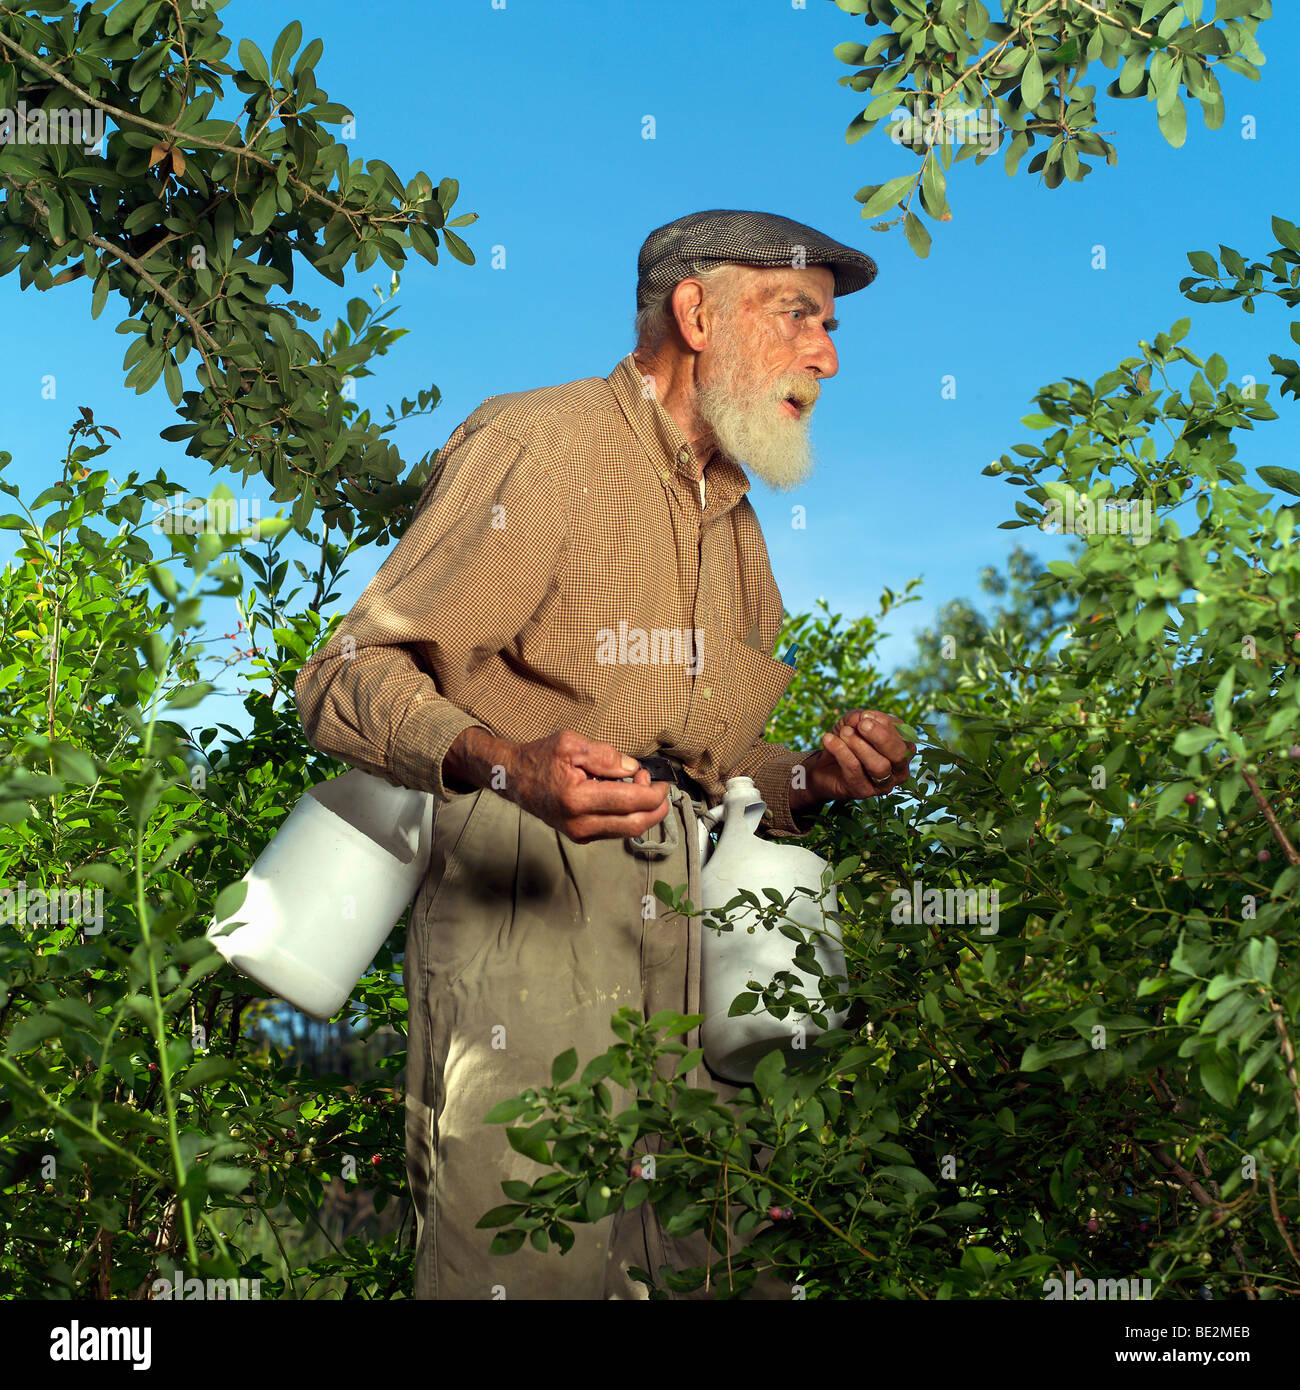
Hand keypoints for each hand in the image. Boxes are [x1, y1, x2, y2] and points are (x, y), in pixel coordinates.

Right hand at [451, 727, 670, 842]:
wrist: (513, 778)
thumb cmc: (541, 758)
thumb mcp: (572, 744)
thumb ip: (605, 756)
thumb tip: (633, 769)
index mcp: (578, 799)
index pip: (631, 802)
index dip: (654, 794)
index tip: (662, 782)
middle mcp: (580, 823)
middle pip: (635, 824)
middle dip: (656, 808)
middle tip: (659, 789)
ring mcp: (579, 833)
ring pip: (627, 830)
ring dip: (643, 812)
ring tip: (638, 787)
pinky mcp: (580, 836)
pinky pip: (615, 830)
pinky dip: (628, 816)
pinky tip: (625, 797)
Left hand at [796, 709, 916, 806]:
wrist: (823, 766)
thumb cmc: (845, 741)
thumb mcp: (852, 723)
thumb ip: (859, 717)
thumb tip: (862, 718)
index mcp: (903, 749)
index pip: (903, 735)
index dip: (884, 722)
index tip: (864, 716)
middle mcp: (899, 769)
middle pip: (899, 754)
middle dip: (881, 737)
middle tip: (862, 724)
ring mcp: (884, 784)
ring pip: (879, 766)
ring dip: (860, 745)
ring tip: (844, 732)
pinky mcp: (864, 792)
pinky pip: (855, 770)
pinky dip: (842, 752)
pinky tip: (829, 739)